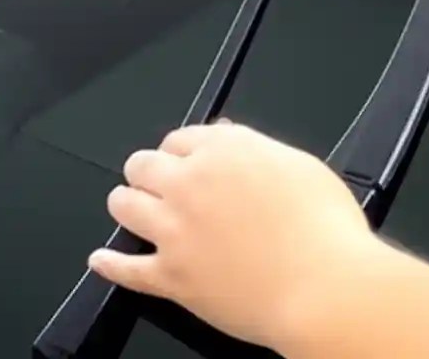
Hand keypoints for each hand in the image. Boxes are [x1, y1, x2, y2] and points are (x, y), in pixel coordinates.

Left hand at [88, 121, 379, 350]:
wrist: (324, 290)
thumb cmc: (327, 232)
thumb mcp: (302, 167)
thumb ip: (259, 149)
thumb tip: (231, 138)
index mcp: (226, 151)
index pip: (181, 138)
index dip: (180, 151)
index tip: (183, 160)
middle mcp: (191, 183)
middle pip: (143, 164)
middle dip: (148, 172)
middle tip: (155, 184)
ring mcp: (175, 231)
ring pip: (124, 205)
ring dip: (126, 205)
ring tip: (130, 209)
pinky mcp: (170, 276)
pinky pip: (125, 268)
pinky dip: (110, 264)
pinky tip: (101, 259)